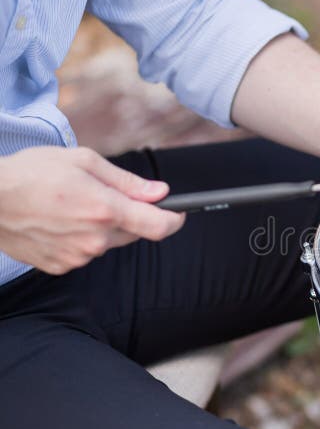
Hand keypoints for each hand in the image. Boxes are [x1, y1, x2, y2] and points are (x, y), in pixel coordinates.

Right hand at [0, 147, 184, 274]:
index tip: (178, 212)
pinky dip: (81, 238)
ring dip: (102, 227)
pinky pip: (85, 253)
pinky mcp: (61, 266)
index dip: (174, 219)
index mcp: (104, 209)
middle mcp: (95, 239)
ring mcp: (77, 256)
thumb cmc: (31, 173)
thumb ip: (127, 181)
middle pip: (134, 233)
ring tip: (72, 205)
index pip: (158, 225)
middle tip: (102, 195)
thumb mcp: (83, 162)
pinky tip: (59, 222)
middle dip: (129, 216)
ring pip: (108, 243)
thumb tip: (160, 192)